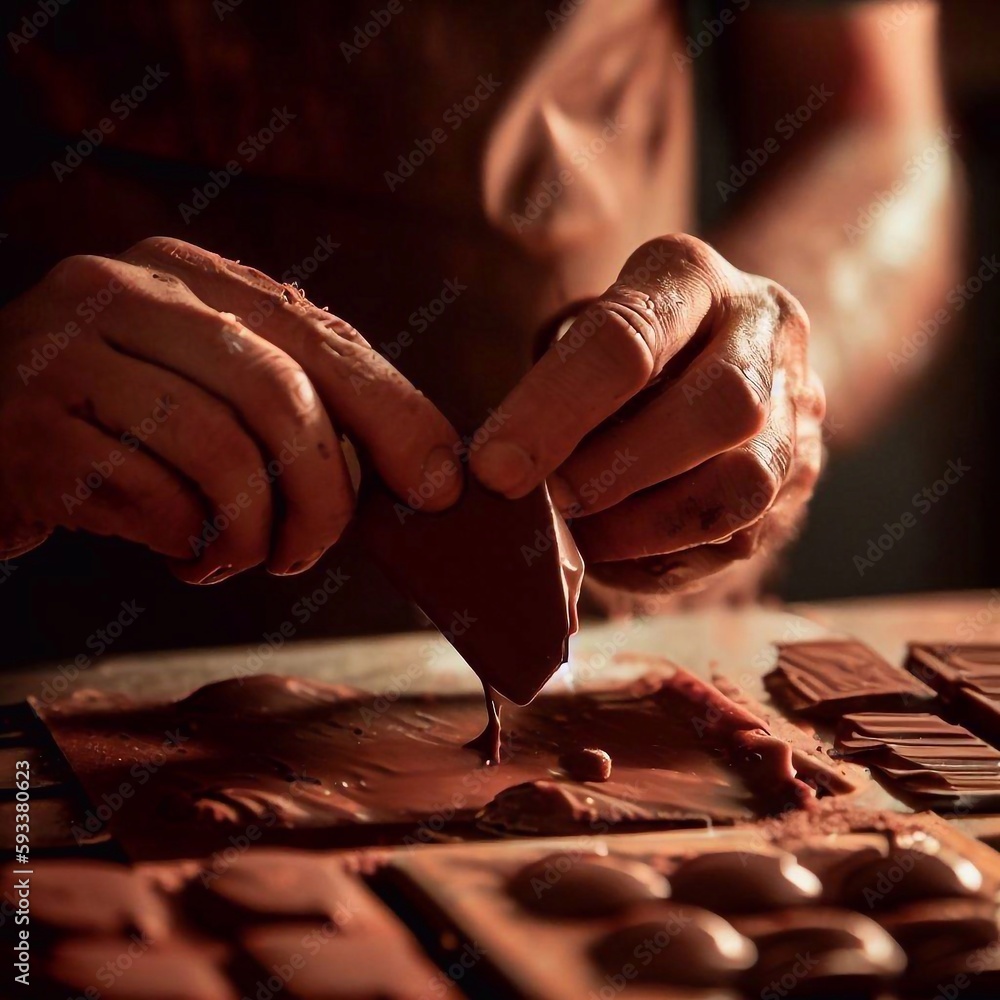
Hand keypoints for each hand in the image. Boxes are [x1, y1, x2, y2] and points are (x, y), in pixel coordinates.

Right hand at [0, 237, 460, 580]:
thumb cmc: (111, 431)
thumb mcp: (202, 396)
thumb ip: (292, 409)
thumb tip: (425, 469)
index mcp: (184, 274)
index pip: (318, 339)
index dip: (392, 414)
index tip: (440, 484)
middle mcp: (124, 291)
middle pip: (279, 395)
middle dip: (324, 495)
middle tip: (314, 551)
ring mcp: (67, 352)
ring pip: (223, 452)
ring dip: (253, 533)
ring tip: (239, 557)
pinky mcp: (28, 428)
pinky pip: (157, 501)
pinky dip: (191, 546)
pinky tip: (182, 553)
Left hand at [470, 235, 824, 593]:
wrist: (728, 346)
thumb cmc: (626, 348)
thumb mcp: (591, 334)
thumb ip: (557, 392)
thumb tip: (502, 477)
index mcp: (692, 276)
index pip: (629, 338)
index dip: (555, 412)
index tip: (494, 469)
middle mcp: (763, 329)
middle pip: (722, 405)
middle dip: (619, 470)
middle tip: (550, 504)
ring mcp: (799, 404)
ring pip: (746, 482)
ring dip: (648, 526)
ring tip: (582, 539)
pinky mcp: (801, 476)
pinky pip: (743, 536)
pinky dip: (668, 554)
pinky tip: (618, 551)